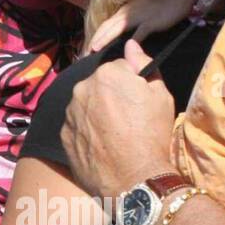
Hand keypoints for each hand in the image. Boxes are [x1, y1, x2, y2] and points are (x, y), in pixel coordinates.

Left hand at [60, 37, 176, 199]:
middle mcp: (82, 88)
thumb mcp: (160, 95)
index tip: (138, 101)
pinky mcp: (64, 136)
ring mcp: (70, 113)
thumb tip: (131, 44)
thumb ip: (143, 64)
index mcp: (107, 73)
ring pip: (86, 105)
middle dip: (111, 96)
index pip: (120, 68)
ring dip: (97, 113)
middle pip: (99, 85)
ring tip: (114, 135)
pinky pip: (77, 126)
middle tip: (127, 119)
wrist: (133, 180)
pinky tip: (102, 145)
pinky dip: (87, 131)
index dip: (132, 83)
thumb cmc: (152, 135)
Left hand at [90, 0, 196, 53]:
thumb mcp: (141, 12)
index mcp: (125, 10)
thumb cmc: (162, 5)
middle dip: (94, 40)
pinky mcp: (151, 22)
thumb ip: (130, 23)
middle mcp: (128, 11)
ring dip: (104, 40)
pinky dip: (130, 44)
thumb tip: (121, 39)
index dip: (95, 36)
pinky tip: (123, 52)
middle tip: (84, 54)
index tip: (87, 49)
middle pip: (106, 26)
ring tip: (94, 51)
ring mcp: (139, 16)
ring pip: (117, 28)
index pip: (106, 24)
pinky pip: (138, 34)